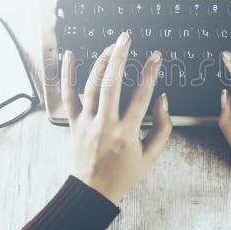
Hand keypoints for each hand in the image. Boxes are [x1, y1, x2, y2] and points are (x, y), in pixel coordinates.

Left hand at [61, 32, 172, 204]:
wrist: (93, 191)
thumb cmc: (124, 174)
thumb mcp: (151, 157)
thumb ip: (162, 128)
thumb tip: (163, 100)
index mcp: (126, 133)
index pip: (141, 96)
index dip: (150, 73)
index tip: (156, 57)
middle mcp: (104, 125)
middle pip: (112, 84)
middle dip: (120, 57)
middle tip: (126, 38)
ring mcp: (86, 123)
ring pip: (91, 86)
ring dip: (101, 62)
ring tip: (111, 46)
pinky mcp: (73, 123)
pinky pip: (68, 95)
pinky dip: (67, 74)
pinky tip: (69, 55)